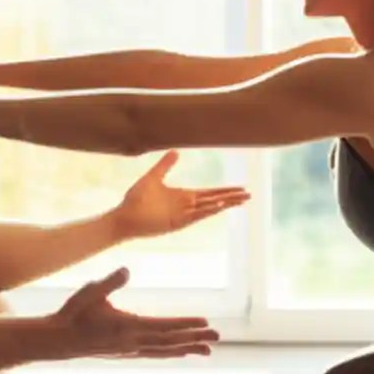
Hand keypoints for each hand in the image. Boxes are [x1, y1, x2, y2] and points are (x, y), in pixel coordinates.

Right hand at [51, 267, 217, 358]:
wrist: (59, 340)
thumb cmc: (74, 313)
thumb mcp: (90, 292)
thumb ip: (110, 282)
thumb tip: (128, 270)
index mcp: (127, 327)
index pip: (163, 325)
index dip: (185, 324)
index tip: (205, 322)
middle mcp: (132, 342)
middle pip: (170, 341)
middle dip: (194, 338)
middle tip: (217, 338)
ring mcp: (130, 350)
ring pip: (164, 350)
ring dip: (187, 349)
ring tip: (207, 351)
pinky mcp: (126, 352)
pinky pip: (154, 353)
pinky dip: (171, 353)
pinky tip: (181, 352)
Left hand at [112, 150, 249, 238]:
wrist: (124, 215)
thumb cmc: (136, 198)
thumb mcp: (153, 177)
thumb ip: (165, 165)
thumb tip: (176, 151)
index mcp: (183, 195)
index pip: (210, 192)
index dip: (225, 190)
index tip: (240, 188)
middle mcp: (186, 206)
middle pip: (214, 201)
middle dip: (231, 198)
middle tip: (249, 195)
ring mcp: (182, 215)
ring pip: (208, 209)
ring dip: (223, 205)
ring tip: (240, 201)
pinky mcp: (175, 223)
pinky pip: (195, 217)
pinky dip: (207, 212)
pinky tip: (218, 206)